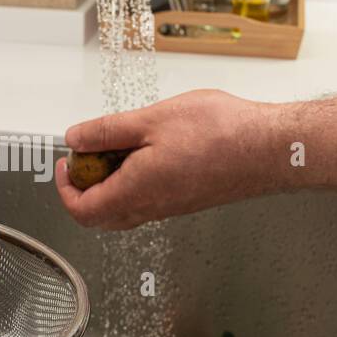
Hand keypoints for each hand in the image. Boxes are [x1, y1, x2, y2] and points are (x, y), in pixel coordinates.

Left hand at [55, 90, 285, 228]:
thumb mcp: (150, 120)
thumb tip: (76, 139)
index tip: (66, 163)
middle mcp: (152, 208)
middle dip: (84, 187)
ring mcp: (171, 207)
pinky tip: (148, 149)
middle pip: (100, 216)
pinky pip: (148, 200)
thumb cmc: (221, 133)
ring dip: (110, 182)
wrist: (272, 148)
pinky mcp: (188, 199)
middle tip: (87, 156)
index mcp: (135, 192)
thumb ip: (107, 131)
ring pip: (125, 208)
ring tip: (118, 146)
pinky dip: (134, 180)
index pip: (82, 210)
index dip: (65, 188)